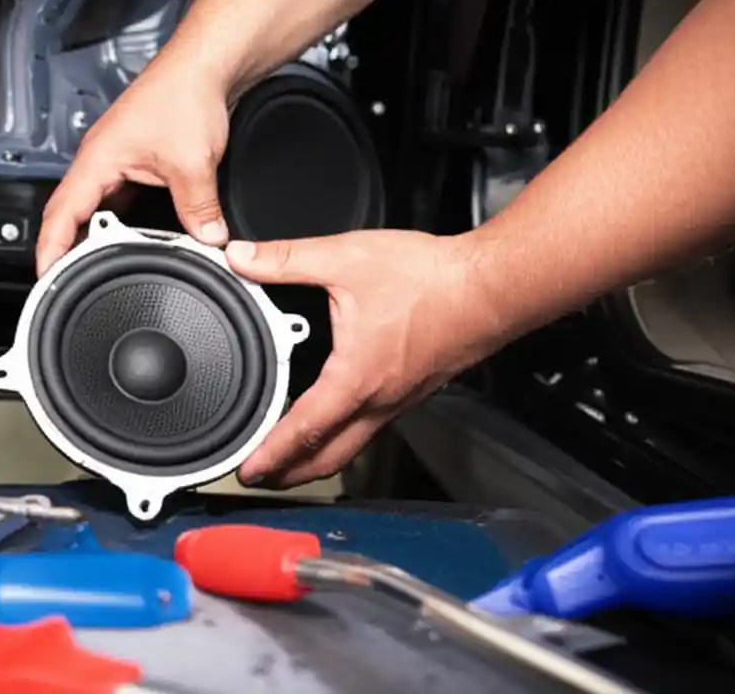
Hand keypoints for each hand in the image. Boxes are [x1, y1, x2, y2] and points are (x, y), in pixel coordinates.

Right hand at [35, 61, 232, 276]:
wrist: (204, 66)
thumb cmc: (185, 94)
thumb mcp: (192, 164)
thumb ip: (199, 210)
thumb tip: (206, 240)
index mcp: (97, 159)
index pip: (61, 214)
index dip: (50, 249)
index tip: (45, 277)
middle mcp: (99, 159)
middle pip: (68, 213)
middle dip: (63, 247)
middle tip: (63, 280)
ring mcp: (116, 160)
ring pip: (94, 207)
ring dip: (93, 234)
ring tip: (93, 266)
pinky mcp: (136, 160)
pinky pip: (118, 198)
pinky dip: (119, 221)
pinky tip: (131, 236)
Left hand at [228, 230, 501, 488]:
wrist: (493, 286)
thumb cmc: (431, 279)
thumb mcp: (345, 258)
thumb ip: (286, 258)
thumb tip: (241, 257)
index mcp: (355, 378)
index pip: (303, 430)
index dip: (271, 454)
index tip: (247, 471)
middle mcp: (379, 400)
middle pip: (328, 458)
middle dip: (291, 474)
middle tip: (260, 478)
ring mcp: (399, 401)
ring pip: (351, 446)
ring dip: (317, 458)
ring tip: (290, 457)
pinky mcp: (413, 391)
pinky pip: (372, 426)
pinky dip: (344, 435)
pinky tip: (335, 416)